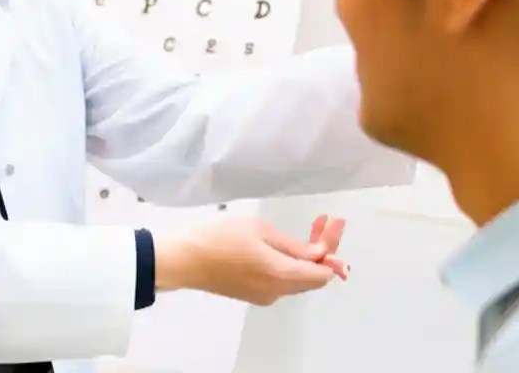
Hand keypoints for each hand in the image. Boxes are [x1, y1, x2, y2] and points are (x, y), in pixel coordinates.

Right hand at [153, 215, 343, 305]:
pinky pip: (282, 281)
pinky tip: (286, 245)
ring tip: (307, 229)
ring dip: (307, 256)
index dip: (333, 249)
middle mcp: (277, 291)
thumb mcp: (259, 230)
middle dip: (323, 250)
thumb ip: (293, 245)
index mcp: (281, 275)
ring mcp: (264, 295)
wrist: (183, 260)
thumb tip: (320, 253)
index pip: (323, 272)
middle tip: (323, 223)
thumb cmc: (219, 238)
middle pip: (313, 277)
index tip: (335, 222)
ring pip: (298, 279)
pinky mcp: (252, 293)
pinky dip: (291, 264)